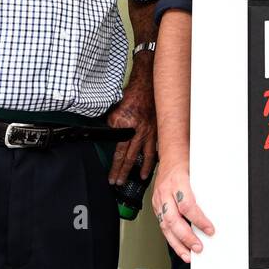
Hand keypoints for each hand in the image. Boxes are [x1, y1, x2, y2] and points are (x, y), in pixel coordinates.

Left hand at [106, 68, 156, 184]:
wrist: (146, 85)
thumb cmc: (130, 95)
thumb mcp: (114, 111)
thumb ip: (112, 125)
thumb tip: (111, 135)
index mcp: (128, 129)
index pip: (119, 153)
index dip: (115, 167)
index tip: (112, 177)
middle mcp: (140, 133)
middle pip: (131, 158)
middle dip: (125, 172)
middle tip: (120, 183)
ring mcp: (151, 132)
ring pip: (147, 155)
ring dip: (143, 168)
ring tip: (142, 177)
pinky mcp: (157, 129)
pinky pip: (156, 146)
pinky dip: (155, 155)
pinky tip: (155, 160)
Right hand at [151, 161, 214, 261]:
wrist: (170, 154)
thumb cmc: (186, 162)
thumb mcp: (198, 171)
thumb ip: (205, 190)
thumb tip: (221, 207)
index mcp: (177, 181)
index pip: (187, 205)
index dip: (199, 220)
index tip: (209, 230)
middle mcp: (165, 192)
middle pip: (173, 219)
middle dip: (186, 237)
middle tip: (198, 247)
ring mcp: (158, 199)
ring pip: (165, 226)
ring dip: (177, 243)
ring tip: (188, 254)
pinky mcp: (156, 205)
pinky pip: (162, 224)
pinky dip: (171, 237)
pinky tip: (179, 246)